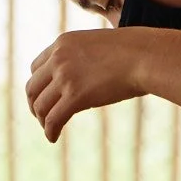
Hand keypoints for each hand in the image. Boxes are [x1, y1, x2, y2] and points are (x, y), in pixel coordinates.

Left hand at [26, 28, 154, 142]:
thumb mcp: (99, 46)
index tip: (44, 97)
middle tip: (42, 116)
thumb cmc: (135, 51)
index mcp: (62, 43)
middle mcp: (58, 58)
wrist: (148, 55)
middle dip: (34, 105)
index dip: (38, 86)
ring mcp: (65, 77)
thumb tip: (83, 77)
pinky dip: (49, 131)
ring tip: (49, 129)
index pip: (35, 68)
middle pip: (32, 88)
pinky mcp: (75, 96)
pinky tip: (53, 138)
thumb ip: (83, 58)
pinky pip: (53, 119)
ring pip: (40, 105)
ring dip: (42, 120)